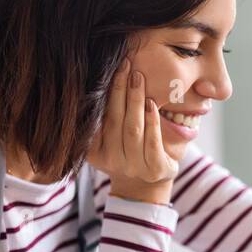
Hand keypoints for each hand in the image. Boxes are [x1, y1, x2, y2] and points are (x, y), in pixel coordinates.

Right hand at [87, 58, 178, 203]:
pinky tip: (152, 104)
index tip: (107, 70)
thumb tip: (96, 78)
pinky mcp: (155, 170)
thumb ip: (104, 120)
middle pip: (114, 120)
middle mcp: (112, 161)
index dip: (103, 94)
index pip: (98, 118)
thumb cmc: (128, 154)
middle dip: (119, 90)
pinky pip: (152, 142)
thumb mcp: (111, 141)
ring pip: (132, 129)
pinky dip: (152, 122)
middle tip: (125, 65)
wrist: (146, 187)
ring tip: (138, 77)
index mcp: (96, 152)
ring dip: (135, 101)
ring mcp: (134, 167)